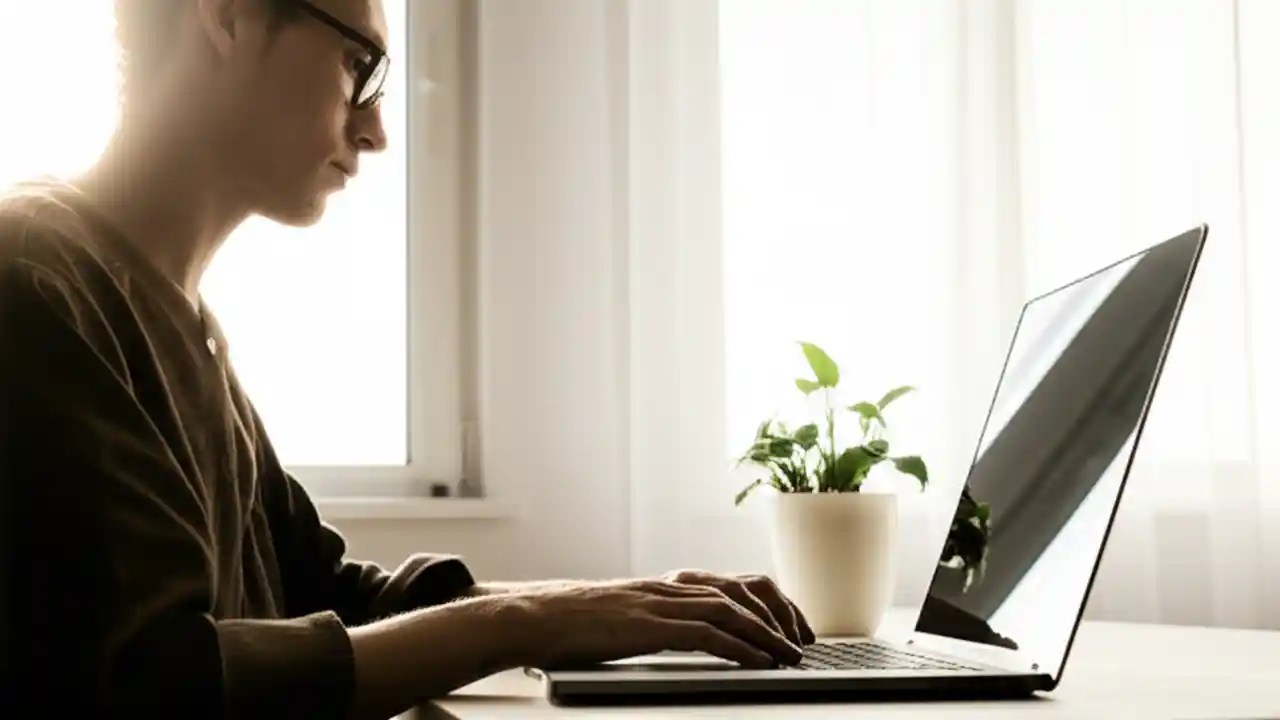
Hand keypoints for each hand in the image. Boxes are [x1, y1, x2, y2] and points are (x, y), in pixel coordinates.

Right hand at [510, 578, 804, 669]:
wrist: (535, 617)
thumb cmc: (569, 623)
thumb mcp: (620, 617)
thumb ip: (650, 621)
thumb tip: (672, 637)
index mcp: (663, 586)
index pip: (729, 584)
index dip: (765, 603)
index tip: (788, 626)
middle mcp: (667, 588)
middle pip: (739, 592)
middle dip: (777, 617)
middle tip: (802, 643)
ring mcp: (658, 604)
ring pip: (729, 611)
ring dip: (766, 634)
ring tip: (790, 656)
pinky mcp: (648, 626)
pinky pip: (706, 634)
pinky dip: (739, 648)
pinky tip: (758, 663)